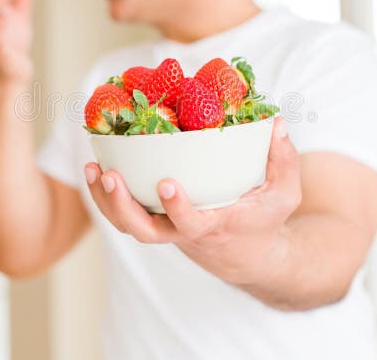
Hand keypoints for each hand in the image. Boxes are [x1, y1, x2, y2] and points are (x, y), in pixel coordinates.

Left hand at [83, 117, 301, 285]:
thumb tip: (277, 123)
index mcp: (216, 226)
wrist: (247, 254)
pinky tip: (94, 167)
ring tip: (92, 168)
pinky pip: (124, 213)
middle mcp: (183, 232)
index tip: (167, 184)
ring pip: (128, 225)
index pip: (193, 225)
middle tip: (110, 177)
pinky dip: (105, 195)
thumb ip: (283, 160)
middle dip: (123, 206)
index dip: (178, 209)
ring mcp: (165, 229)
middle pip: (145, 232)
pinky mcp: (154, 220)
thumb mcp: (284, 194)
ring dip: (105, 200)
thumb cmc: (264, 219)